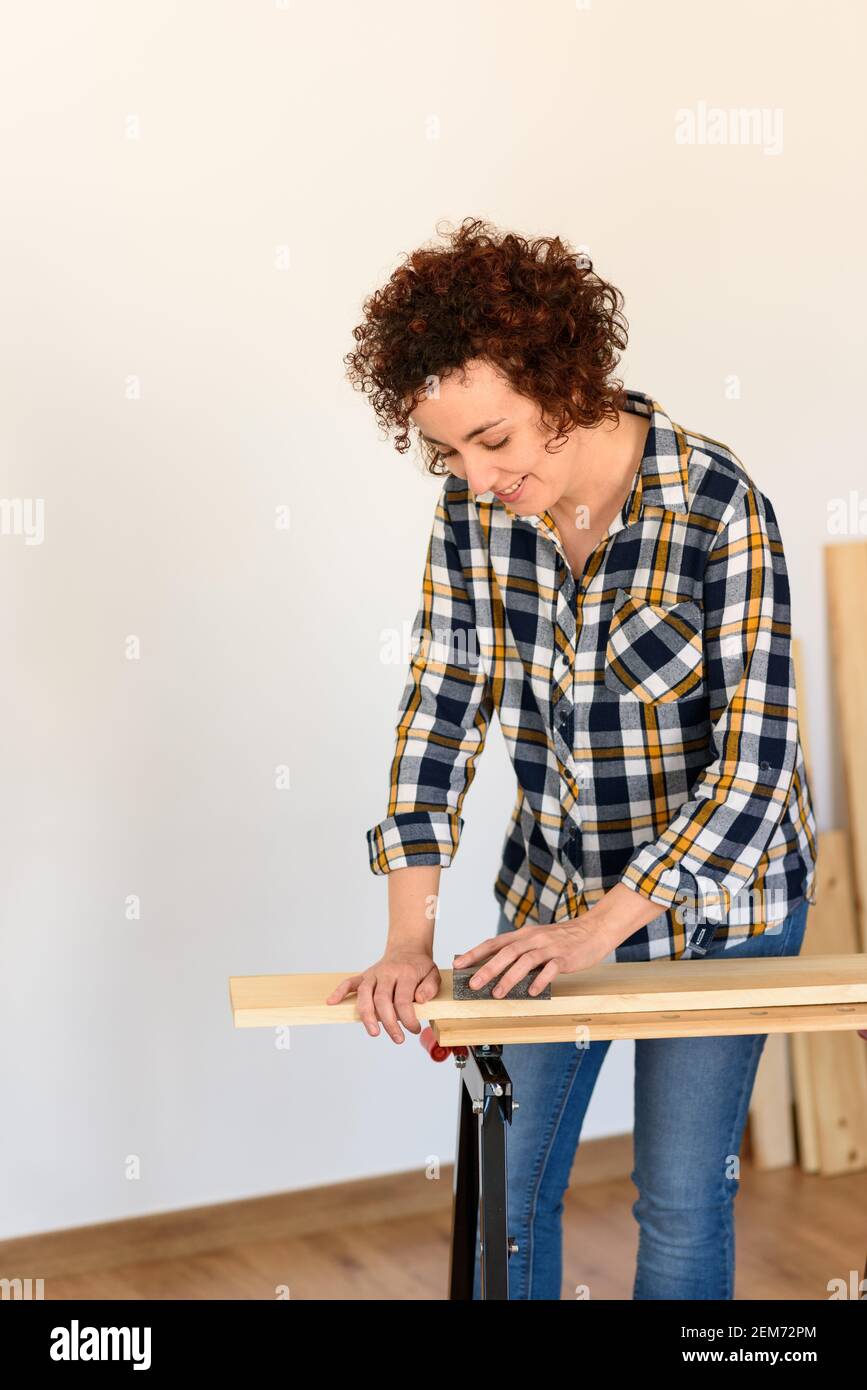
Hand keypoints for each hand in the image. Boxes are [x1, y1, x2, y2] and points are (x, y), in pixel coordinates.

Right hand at [326, 949, 440, 1043]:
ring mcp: (373, 974)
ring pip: (365, 994)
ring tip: (374, 1033)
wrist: (407, 948)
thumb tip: (420, 1000)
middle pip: (382, 1000)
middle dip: (389, 1023)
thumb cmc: (420, 967)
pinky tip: (332, 1002)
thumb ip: (430, 987)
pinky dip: (339, 992)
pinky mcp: (364, 975)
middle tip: (398, 1039)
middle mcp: (387, 973)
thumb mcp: (434, 974)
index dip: (408, 1019)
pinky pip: (349, 982)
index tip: (413, 1029)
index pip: (403, 1000)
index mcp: (405, 973)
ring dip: (367, 1015)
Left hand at [453, 915, 614, 998]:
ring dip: (509, 978)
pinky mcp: (565, 957)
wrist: (594, 929)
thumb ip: (518, 950)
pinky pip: (550, 969)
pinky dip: (539, 980)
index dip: (475, 953)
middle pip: (506, 952)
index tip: (458, 964)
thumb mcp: (536, 939)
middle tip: (473, 984)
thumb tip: (494, 966)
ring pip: (524, 961)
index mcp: (523, 934)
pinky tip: (531, 992)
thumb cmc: (563, 938)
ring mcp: (549, 947)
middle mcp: (533, 938)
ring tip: (497, 994)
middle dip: (487, 969)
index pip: (494, 943)